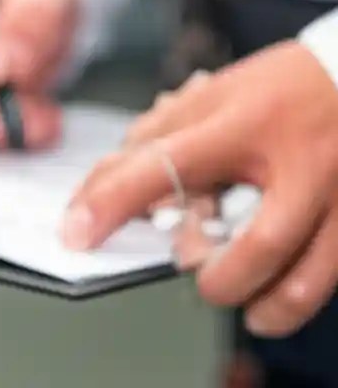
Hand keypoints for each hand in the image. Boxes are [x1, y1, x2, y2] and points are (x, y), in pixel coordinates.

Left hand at [61, 41, 337, 336]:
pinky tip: (274, 297)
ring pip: (302, 279)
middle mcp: (296, 164)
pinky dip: (293, 298)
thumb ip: (160, 135)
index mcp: (244, 124)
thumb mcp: (216, 93)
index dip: (113, 202)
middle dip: (218, 279)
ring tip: (238, 300)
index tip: (76, 232)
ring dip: (260, 303)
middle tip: (193, 273)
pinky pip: (329, 278)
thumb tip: (108, 179)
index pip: (165, 165)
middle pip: (254, 246)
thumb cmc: (286, 87)